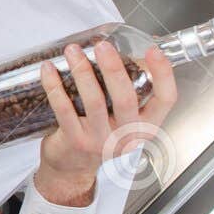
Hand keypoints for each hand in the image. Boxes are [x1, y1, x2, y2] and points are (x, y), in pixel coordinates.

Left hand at [35, 41, 177, 205]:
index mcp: (146, 125)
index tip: (153, 50)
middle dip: (114, 68)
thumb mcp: (123, 117)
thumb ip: (129, 88)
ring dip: (82, 72)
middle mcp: (127, 135)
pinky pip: (64, 109)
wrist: (74, 167)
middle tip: (103, 46)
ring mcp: (101, 140)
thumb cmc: (101, 133)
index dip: (163, 74)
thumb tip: (130, 48)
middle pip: (126, 98)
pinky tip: (48, 70)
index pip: (165, 99)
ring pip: (94, 101)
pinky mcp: (76, 141)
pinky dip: (54, 87)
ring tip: (73, 51)